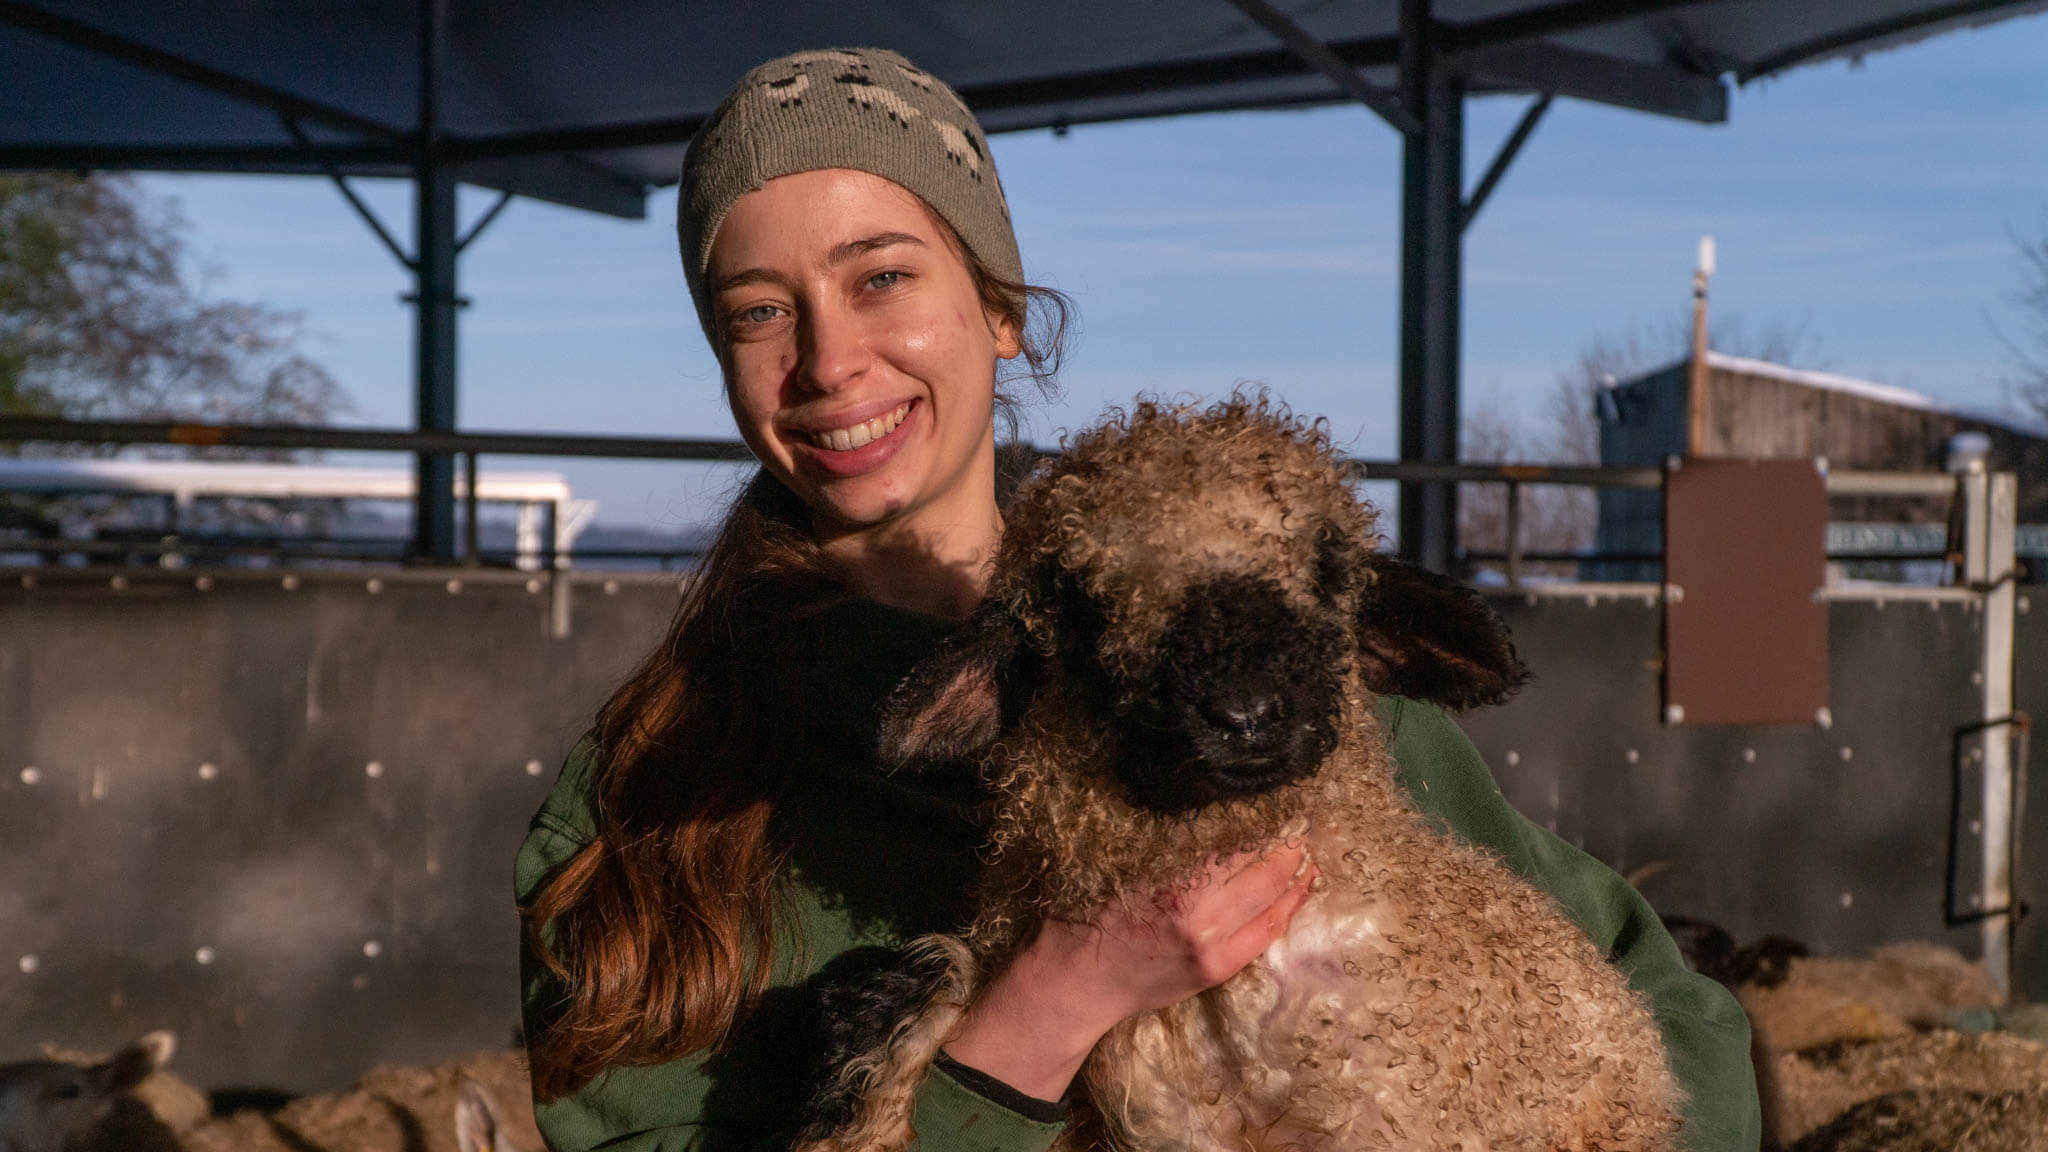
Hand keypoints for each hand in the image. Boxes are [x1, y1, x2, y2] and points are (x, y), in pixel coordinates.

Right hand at [941, 843, 1316, 1100]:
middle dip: (1283, 841)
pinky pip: (1266, 932)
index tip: (1272, 800)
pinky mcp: (1218, 968)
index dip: (1255, 818)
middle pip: (1257, 865)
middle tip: (1298, 818)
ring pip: (1269, 898)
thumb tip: (1194, 806)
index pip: (1227, 840)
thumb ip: (1153, 841)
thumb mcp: (1111, 864)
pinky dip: (1289, 906)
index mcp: (1166, 878)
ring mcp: (1212, 944)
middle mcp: (1196, 912)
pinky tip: (1303, 887)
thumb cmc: (1083, 917)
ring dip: (1293, 870)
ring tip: (1306, 849)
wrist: (1076, 984)